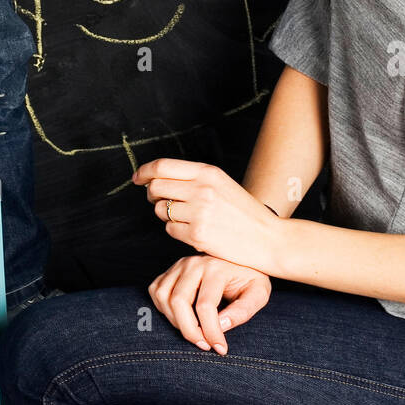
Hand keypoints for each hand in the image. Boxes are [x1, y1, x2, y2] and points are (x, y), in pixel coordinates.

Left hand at [133, 158, 282, 272]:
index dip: (144, 171)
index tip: (137, 178)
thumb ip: (193, 178)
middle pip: (156, 187)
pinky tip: (194, 231)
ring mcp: (199, 213)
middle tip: (160, 201)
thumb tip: (156, 178)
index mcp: (208, 172)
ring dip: (167, 215)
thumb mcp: (221, 183)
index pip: (162, 166)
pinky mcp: (197, 235)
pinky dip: (177, 232)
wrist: (267, 239)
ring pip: (161, 211)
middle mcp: (201, 189)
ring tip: (187, 218)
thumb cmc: (243, 212)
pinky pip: (170, 231)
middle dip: (152, 195)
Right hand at [148, 254, 271, 354]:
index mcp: (217, 267)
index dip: (211, 332)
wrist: (241, 259)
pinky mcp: (171, 270)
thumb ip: (243, 310)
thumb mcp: (258, 294)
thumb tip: (222, 325)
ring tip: (195, 331)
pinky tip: (182, 318)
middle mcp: (194, 263)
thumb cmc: (250, 279)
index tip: (220, 349)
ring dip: (175, 321)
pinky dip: (163, 309)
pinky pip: (156, 291)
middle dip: (189, 331)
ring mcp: (180, 265)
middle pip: (178, 301)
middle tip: (204, 345)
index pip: (205, 305)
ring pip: (163, 296)